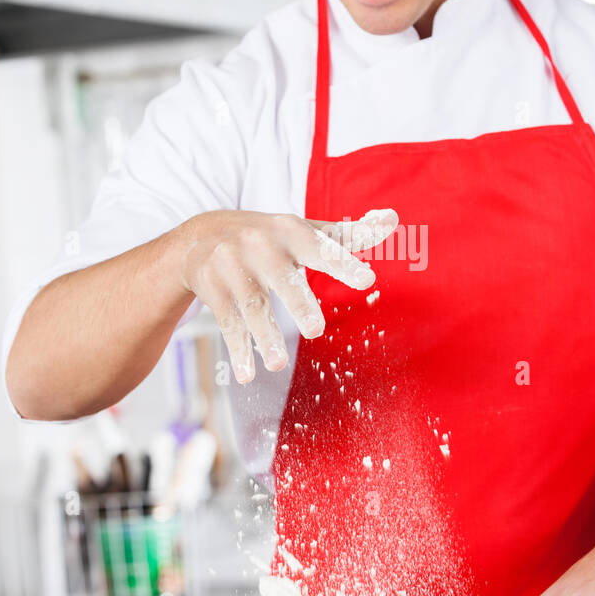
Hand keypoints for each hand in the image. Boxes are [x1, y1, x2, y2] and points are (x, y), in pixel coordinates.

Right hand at [180, 208, 397, 383]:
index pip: (321, 247)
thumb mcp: (305, 231)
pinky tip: (248, 375)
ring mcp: (233, 268)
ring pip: (252, 306)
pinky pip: (228, 323)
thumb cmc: (270, 238)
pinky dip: (239, 350)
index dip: (343, 263)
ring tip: (278, 366)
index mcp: (290, 230)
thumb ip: (349, 233)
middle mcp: (261, 246)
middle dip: (298, 304)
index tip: (368, 279)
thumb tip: (393, 220)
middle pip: (282, 278)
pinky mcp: (214, 290)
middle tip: (316, 331)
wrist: (202, 236)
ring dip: (265, 336)